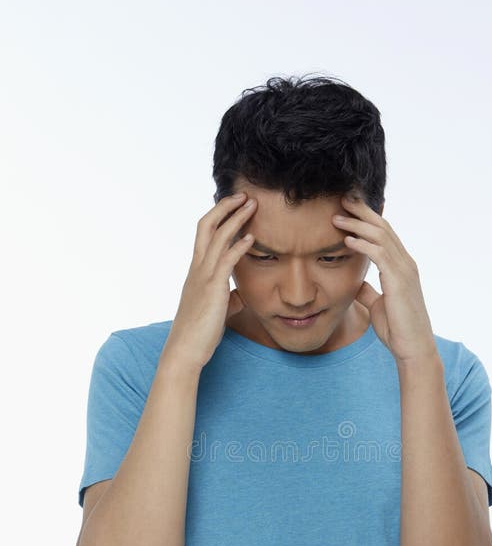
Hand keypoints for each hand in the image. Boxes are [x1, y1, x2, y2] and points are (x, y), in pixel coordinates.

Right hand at [160, 192, 256, 372]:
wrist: (185, 350)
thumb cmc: (200, 334)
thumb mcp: (216, 312)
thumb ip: (228, 300)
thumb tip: (239, 296)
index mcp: (197, 271)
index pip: (205, 234)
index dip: (218, 217)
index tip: (235, 206)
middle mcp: (197, 268)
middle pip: (207, 226)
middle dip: (226, 207)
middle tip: (244, 195)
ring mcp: (203, 277)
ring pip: (218, 238)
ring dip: (236, 219)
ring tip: (252, 205)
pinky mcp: (212, 289)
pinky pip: (226, 261)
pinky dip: (239, 247)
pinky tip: (252, 238)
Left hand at [332, 195, 438, 362]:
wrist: (413, 349)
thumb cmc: (397, 330)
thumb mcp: (377, 306)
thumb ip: (368, 291)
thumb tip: (355, 283)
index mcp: (402, 267)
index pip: (384, 234)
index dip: (366, 219)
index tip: (347, 208)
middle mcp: (406, 264)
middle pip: (383, 227)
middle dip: (362, 211)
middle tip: (342, 198)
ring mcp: (405, 271)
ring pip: (381, 237)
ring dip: (357, 224)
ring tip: (336, 215)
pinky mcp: (400, 281)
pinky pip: (380, 255)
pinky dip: (363, 244)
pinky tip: (347, 239)